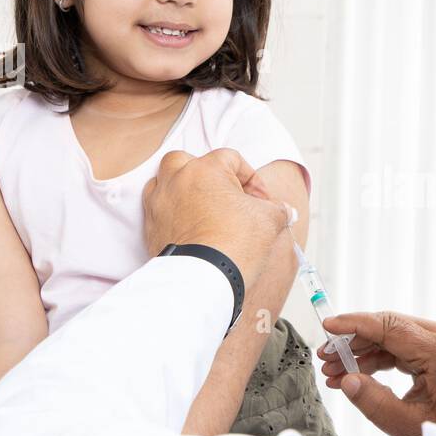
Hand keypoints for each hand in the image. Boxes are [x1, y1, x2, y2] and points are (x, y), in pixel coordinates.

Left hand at [143, 148, 293, 292]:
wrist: (204, 277)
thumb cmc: (234, 244)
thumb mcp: (269, 220)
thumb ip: (278, 209)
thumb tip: (284, 211)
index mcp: (205, 169)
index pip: (231, 158)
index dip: (251, 178)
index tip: (261, 200)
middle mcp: (177, 179)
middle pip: (188, 161)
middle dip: (207, 174)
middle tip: (225, 195)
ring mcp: (159, 202)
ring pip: (165, 181)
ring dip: (183, 189)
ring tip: (203, 208)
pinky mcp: (150, 226)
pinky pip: (158, 209)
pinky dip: (171, 213)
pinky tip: (190, 227)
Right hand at [317, 311, 435, 435]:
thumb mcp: (407, 424)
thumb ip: (373, 401)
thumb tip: (346, 380)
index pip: (388, 327)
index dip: (354, 324)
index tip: (328, 325)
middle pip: (387, 327)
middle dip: (353, 341)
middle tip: (325, 358)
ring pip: (391, 336)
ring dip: (362, 351)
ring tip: (334, 370)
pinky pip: (401, 346)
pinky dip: (378, 359)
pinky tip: (355, 373)